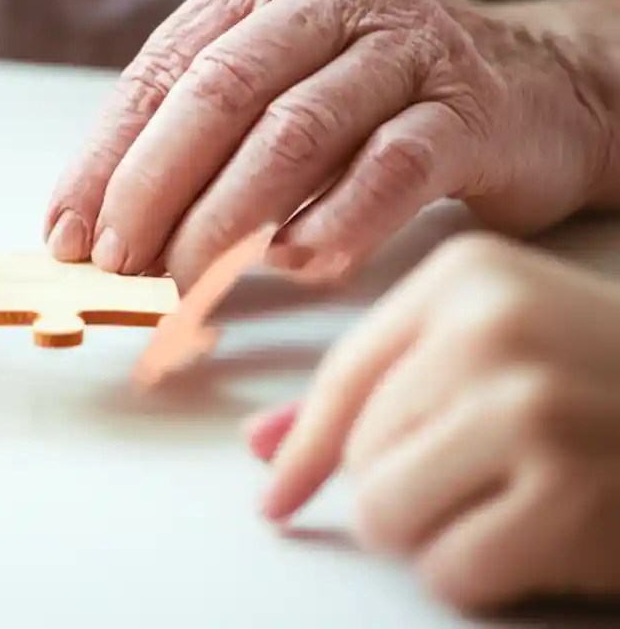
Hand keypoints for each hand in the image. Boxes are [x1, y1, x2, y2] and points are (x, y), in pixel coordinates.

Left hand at [45, 0, 613, 287]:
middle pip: (220, 91)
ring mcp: (408, 41)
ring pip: (296, 129)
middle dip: (154, 187)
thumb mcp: (272, 82)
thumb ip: (188, 133)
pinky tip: (294, 265)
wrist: (530, 87)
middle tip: (120, 263)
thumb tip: (90, 225)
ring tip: (185, 280)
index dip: (106, 160)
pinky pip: (391, 166)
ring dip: (228, 217)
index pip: (163, 70)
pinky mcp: (469, 105)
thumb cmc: (371, 94)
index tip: (68, 234)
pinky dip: (337, 219)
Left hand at [257, 234, 619, 610]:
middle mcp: (493, 329)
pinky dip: (484, 573)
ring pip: (385, 513)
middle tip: (487, 476)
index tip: (276, 495)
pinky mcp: (569, 491)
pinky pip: (452, 569)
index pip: (342, 379)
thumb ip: (380, 388)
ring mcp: (532, 407)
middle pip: (359, 454)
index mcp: (467, 279)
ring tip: (509, 501)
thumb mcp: (497, 346)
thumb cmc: (610, 385)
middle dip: (406, 488)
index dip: (300, 449)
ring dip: (436, 533)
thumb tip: (267, 446)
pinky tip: (540, 535)